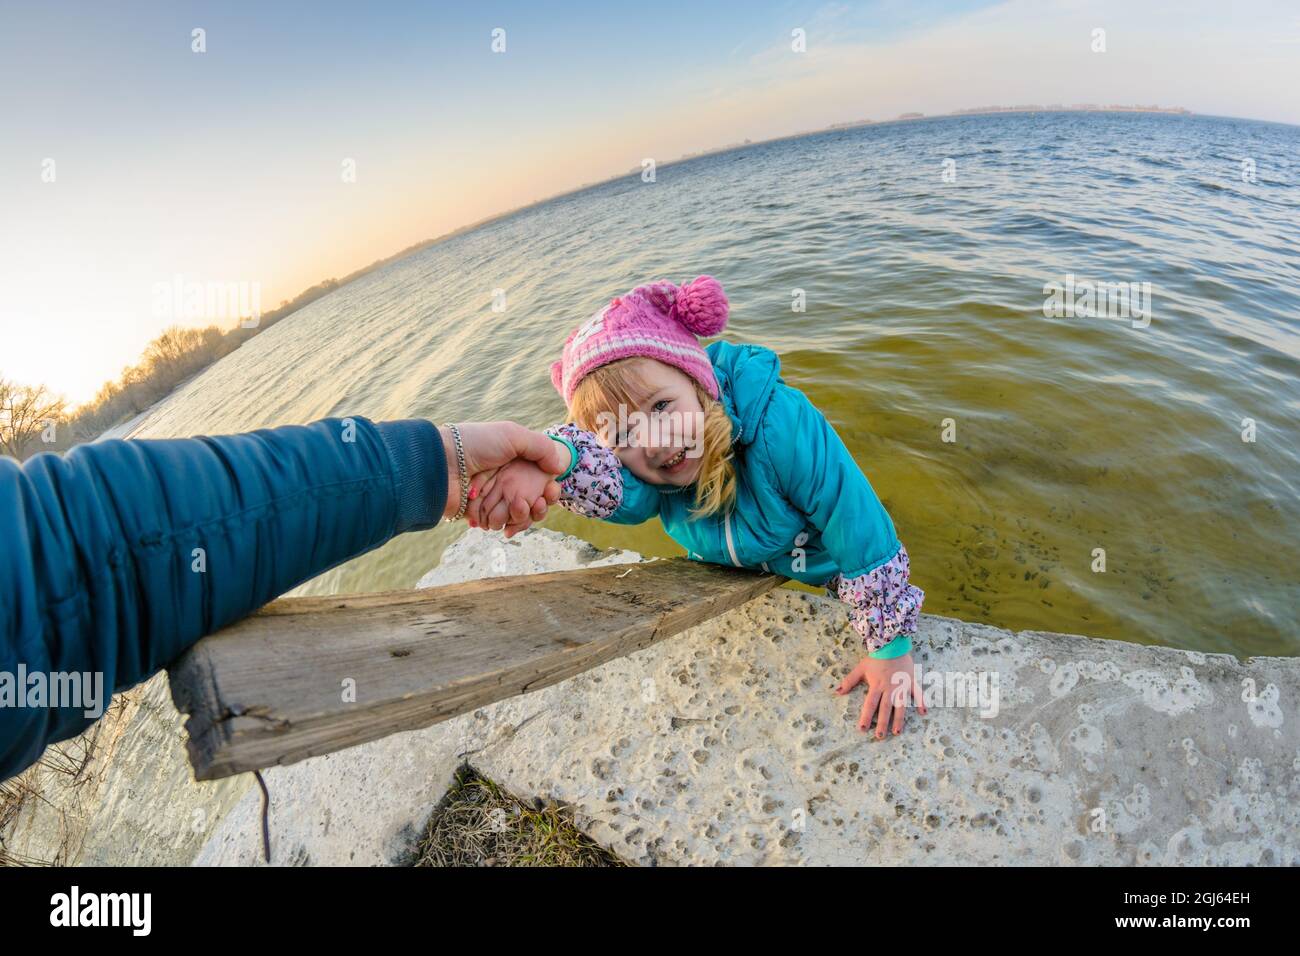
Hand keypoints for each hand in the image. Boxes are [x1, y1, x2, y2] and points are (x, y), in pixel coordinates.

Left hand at [438, 422, 567, 522]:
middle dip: (540, 505)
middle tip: (540, 503)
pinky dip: (510, 525)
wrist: (441, 465)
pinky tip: (512, 523)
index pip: (539, 479)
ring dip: (526, 516)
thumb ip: (541, 447)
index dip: (549, 488)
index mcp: (512, 461)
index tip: (552, 490)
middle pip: (533, 500)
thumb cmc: (475, 445)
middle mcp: (504, 479)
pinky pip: (503, 525)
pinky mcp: (481, 514)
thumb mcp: (512, 435)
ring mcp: (493, 497)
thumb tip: (559, 467)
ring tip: (523, 508)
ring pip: (520, 515)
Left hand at [835, 651, 925, 738]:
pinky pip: (918, 693)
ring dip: (899, 719)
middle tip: (880, 736)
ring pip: (900, 705)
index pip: (869, 705)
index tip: (862, 729)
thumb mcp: (860, 668)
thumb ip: (849, 681)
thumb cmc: (875, 658)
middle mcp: (889, 689)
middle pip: (885, 709)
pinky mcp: (911, 681)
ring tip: (897, 732)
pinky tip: (923, 713)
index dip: (866, 717)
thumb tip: (837, 692)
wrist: (892, 645)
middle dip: (882, 723)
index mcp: (876, 686)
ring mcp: (901, 686)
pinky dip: (921, 702)